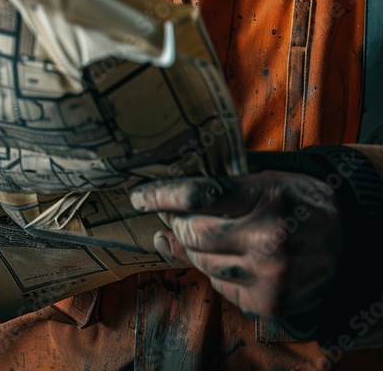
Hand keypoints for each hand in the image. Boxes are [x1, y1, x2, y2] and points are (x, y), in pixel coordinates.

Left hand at [130, 171, 342, 319]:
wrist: (344, 236)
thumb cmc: (295, 199)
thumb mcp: (261, 180)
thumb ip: (214, 192)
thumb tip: (162, 220)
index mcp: (268, 197)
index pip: (199, 194)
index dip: (162, 195)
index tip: (139, 196)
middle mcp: (270, 239)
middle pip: (194, 233)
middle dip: (176, 222)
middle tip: (172, 213)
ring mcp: (271, 276)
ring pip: (202, 262)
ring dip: (193, 247)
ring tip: (202, 232)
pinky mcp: (270, 303)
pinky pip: (220, 285)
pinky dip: (215, 270)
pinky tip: (228, 255)